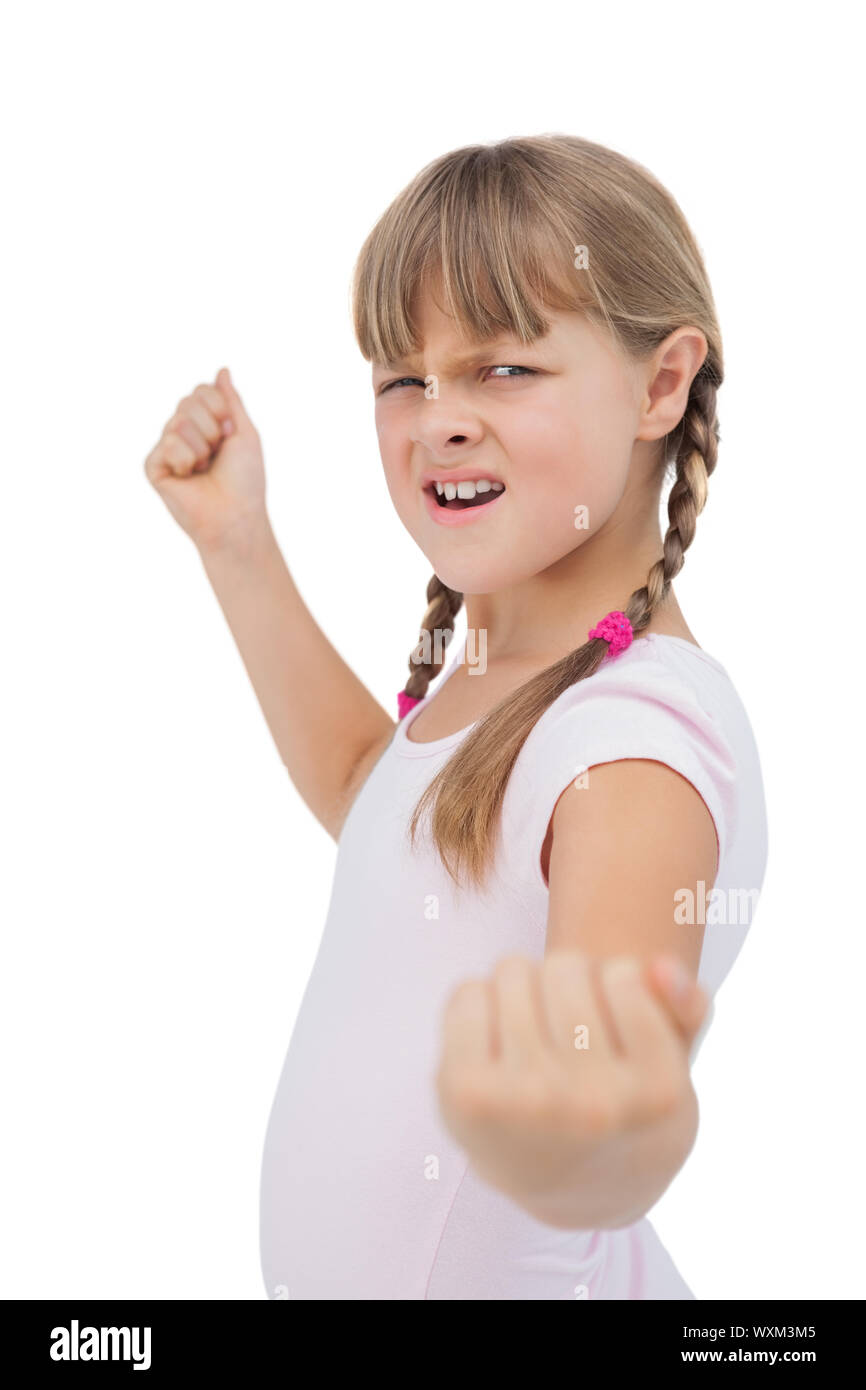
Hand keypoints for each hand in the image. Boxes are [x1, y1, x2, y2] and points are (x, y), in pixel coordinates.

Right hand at [144, 367, 267, 553]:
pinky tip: (188, 478)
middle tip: (217, 455)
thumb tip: (222, 370)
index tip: (230, 434)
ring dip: (201, 447)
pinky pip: (167, 444)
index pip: (201, 391)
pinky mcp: (154, 467)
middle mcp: (183, 433)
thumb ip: (231, 399)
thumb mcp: (244, 431)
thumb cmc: (245, 479)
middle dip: (211, 427)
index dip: (219, 408)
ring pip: (177, 422)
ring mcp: (167, 449)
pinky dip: (185, 460)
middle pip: (188, 401)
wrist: (235, 515)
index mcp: (205, 423)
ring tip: (204, 469)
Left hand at [435, 949, 708, 1227]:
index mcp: (657, 1095)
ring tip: (534, 1037)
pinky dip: (478, 1004)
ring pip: (514, 971)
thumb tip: (659, 968)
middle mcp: (593, 1105)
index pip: (624, 973)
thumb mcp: (673, 1064)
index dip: (616, 984)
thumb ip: (685, 1008)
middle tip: (570, 1032)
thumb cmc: (625, 1104)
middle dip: (565, 982)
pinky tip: (496, 1047)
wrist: (570, 1187)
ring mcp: (526, 1103)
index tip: (615, 1026)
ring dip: (521, 990)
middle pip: (564, 967)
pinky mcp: (467, 1095)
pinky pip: (468, 993)